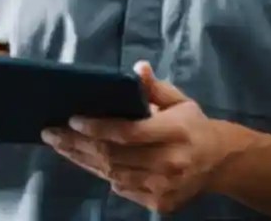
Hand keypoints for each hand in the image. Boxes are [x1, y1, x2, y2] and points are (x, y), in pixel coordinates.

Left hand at [42, 62, 229, 214]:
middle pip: (114, 156)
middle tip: (51, 133)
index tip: (72, 119)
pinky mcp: (159, 202)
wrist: (219, 163)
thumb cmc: (193, 125)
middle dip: (77, 144)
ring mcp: (164, 187)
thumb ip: (155, 87)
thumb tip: (137, 68)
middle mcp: (170, 163)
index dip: (98, 126)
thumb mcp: (179, 100)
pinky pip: (121, 188)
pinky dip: (102, 173)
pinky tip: (83, 160)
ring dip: (83, 159)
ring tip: (59, 145)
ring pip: (113, 174)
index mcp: (177, 132)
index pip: (130, 132)